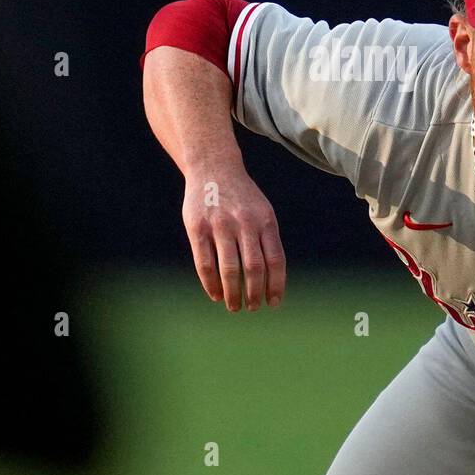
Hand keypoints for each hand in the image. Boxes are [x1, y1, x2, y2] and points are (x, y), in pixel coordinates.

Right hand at [181, 166, 286, 311]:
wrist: (213, 166)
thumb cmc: (242, 196)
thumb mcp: (263, 211)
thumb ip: (267, 240)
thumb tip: (273, 279)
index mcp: (265, 220)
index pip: (275, 260)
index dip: (276, 285)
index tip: (273, 303)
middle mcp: (244, 223)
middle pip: (253, 268)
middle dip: (254, 293)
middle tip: (252, 307)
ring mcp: (220, 225)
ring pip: (229, 269)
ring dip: (233, 293)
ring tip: (234, 305)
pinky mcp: (197, 228)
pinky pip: (205, 263)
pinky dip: (211, 284)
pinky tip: (215, 294)